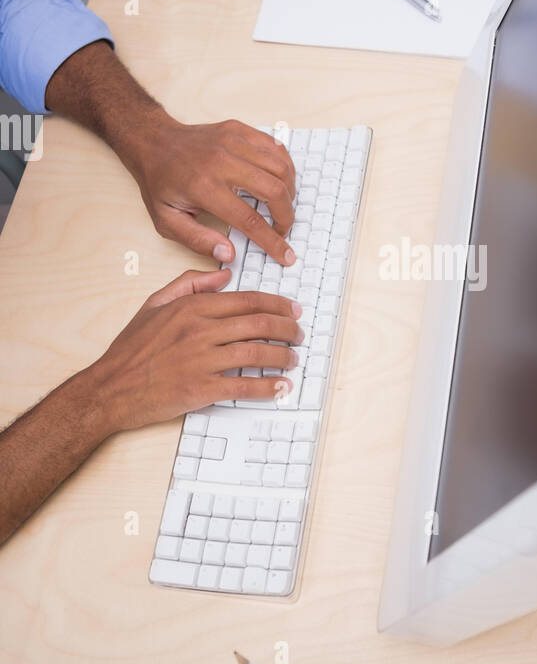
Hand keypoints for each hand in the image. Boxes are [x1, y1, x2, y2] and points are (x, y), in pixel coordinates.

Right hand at [86, 268, 303, 432]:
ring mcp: (202, 361)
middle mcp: (200, 331)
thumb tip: (224, 274)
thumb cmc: (131, 349)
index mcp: (192, 308)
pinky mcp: (201, 389)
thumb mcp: (154, 304)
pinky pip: (244, 386)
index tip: (292, 310)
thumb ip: (190, 283)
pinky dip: (268, 388)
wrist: (110, 388)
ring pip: (257, 354)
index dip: (277, 305)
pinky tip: (281, 387)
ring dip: (283, 356)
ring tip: (293, 359)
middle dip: (288, 329)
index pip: (247, 300)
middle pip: (259, 325)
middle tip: (299, 335)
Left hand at [124, 111, 296, 265]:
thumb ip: (197, 240)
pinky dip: (285, 167)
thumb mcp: (166, 221)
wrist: (152, 142)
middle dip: (286, 216)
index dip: (272, 241)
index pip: (249, 219)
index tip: (286, 255)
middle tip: (283, 229)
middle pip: (274, 190)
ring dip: (289, 191)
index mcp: (203, 187)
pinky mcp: (239, 130)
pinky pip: (275, 147)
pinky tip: (280, 181)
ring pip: (280, 166)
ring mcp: (232, 141)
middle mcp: (221, 161)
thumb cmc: (160, 183)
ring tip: (282, 206)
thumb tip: (228, 254)